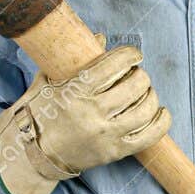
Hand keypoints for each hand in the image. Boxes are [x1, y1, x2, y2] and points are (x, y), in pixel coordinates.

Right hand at [0, 34, 170, 193]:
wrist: (33, 155)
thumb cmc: (40, 114)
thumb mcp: (48, 81)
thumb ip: (73, 59)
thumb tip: (100, 38)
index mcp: (75, 91)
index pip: (113, 64)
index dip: (130, 54)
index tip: (134, 54)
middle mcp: (93, 113)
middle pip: (134, 86)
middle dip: (141, 75)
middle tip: (137, 74)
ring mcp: (105, 135)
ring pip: (145, 109)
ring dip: (151, 95)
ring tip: (146, 91)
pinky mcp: (114, 153)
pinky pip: (148, 137)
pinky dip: (161, 122)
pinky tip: (161, 112)